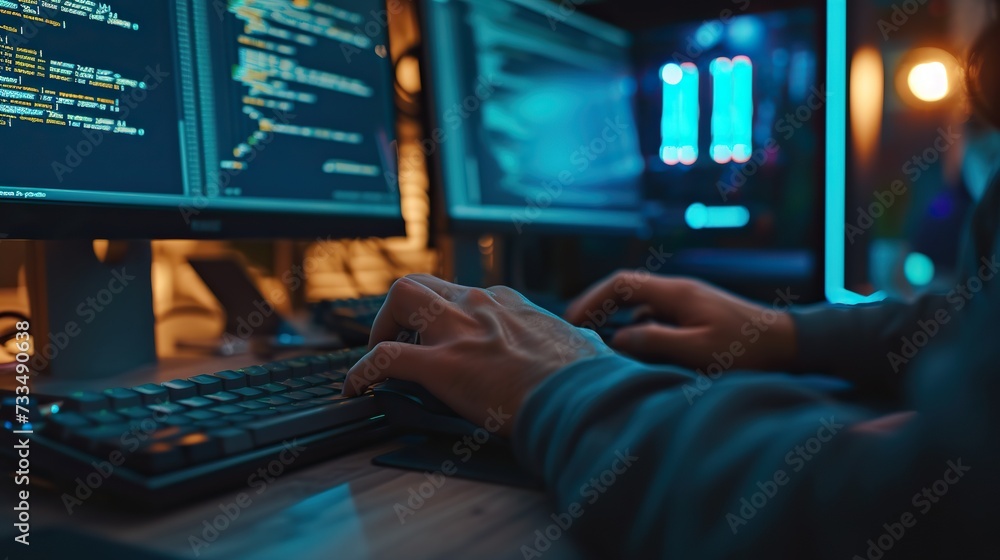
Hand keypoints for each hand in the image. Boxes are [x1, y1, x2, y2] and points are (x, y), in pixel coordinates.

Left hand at [342, 275, 609, 435]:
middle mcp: (481, 305)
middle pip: (423, 283)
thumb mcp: (584, 346)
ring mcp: (459, 331)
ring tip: (375, 355)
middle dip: (402, 310)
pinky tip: (355, 388)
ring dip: (381, 325)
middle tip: (399, 340)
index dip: (444, 315)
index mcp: (509, 304)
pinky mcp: (443, 364)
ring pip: (400, 296)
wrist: (582, 400)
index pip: (463, 294)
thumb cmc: (586, 380)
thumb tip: (586, 344)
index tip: (439, 337)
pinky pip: (384, 358)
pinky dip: (361, 372)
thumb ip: (575, 340)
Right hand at [564, 271, 796, 370]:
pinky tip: (638, 353)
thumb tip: (619, 338)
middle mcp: (679, 291)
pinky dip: (640, 330)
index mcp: (676, 293)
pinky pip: (657, 318)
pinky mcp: (696, 315)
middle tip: (577, 330)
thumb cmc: (747, 350)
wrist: (790, 344)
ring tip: (601, 345)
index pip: (621, 283)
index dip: (592, 299)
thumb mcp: (697, 351)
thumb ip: (654, 342)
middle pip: (626, 289)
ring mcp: (688, 302)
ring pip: (641, 305)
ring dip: (619, 321)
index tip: (573, 321)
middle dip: (598, 307)